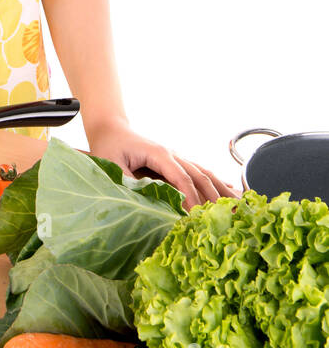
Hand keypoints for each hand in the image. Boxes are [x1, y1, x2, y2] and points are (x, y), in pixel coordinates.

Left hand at [87, 121, 239, 210]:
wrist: (111, 129)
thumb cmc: (109, 146)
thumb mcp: (111, 165)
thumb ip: (127, 182)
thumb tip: (143, 202)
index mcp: (158, 154)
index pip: (181, 178)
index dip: (191, 198)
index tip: (197, 216)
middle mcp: (172, 155)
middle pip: (199, 176)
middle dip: (213, 197)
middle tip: (226, 218)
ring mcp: (177, 158)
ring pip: (205, 174)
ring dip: (221, 190)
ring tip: (239, 206)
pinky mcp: (177, 164)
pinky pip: (201, 174)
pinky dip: (217, 184)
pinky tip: (232, 192)